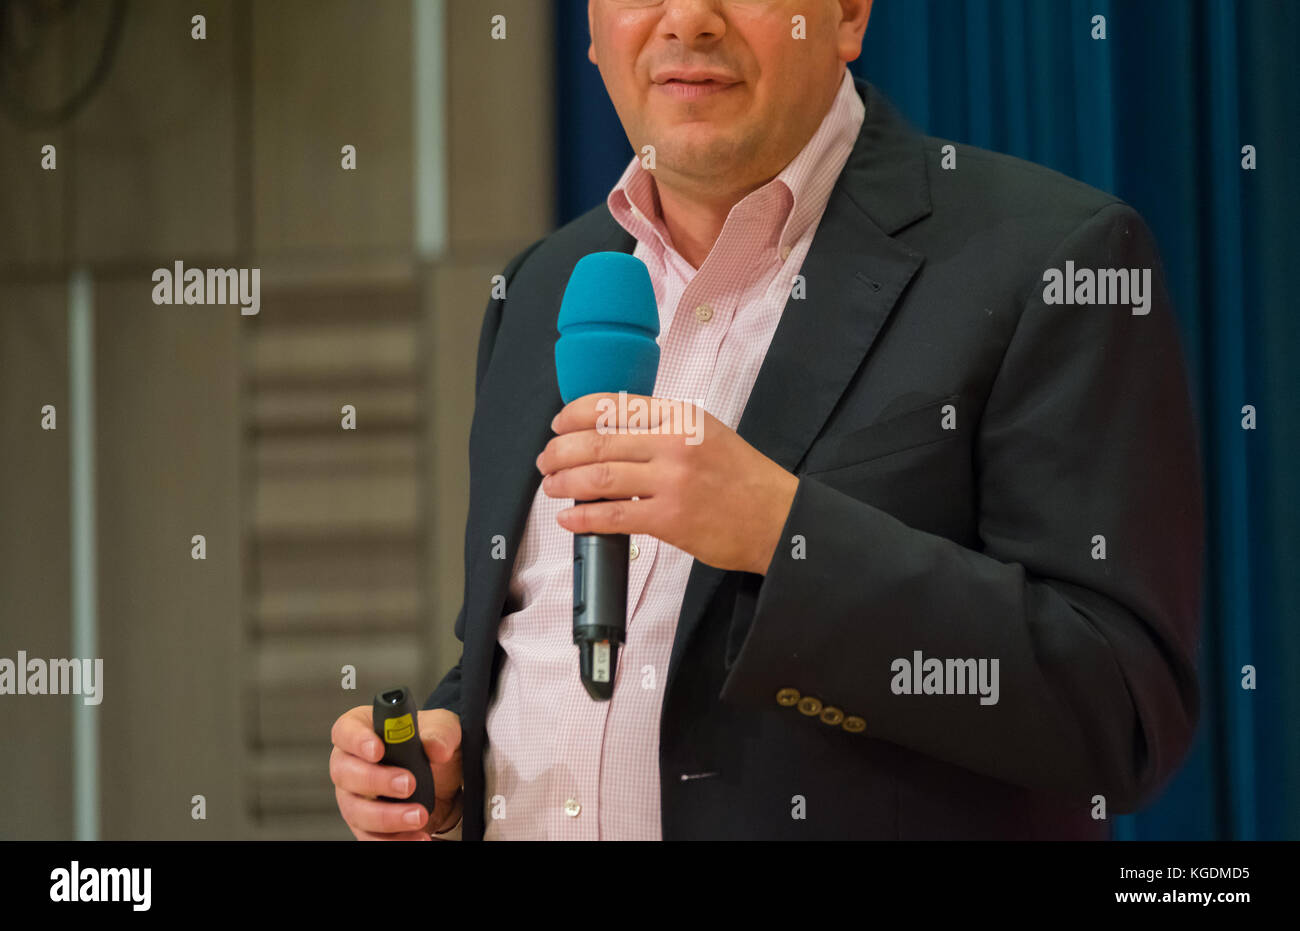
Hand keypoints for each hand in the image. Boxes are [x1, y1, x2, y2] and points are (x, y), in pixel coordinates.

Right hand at [330, 705, 462, 839]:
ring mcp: (353, 797)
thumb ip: (440, 734)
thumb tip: (437, 749)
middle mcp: (349, 763)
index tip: (378, 749)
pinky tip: (418, 838)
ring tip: (419, 816)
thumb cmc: (431, 742)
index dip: (357, 740)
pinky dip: (392, 840)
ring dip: (387, 816)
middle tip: (408, 784)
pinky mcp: (364, 825)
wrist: (443, 777)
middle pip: (344, 772)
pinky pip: (369, 837)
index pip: (345, 730)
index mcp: (361, 729)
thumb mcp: (443, 728)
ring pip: (355, 810)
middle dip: (376, 780)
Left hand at [538, 392, 798, 574]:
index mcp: (681, 417)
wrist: (777, 518)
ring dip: (565, 482)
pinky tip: (570, 518)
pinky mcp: (669, 519)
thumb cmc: (743, 479)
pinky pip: (613, 515)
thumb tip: (612, 435)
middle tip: (547, 460)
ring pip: (599, 478)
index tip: (559, 424)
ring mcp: (671, 482)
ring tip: (552, 486)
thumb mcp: (707, 433)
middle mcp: (674, 444)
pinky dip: (584, 517)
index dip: (575, 414)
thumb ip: (664, 429)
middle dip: (561, 451)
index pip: (614, 406)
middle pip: (597, 442)